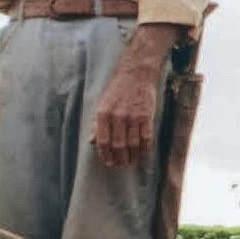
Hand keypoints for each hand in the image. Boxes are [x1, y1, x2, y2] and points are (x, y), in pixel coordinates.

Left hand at [92, 32, 174, 170]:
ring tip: (131, 161)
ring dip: (132, 156)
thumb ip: (98, 124)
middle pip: (118, 145)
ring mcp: (133, 116)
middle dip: (119, 158)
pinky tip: (143, 153)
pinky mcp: (147, 115)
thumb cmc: (118, 88)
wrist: (136, 73)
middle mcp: (117, 116)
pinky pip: (146, 137)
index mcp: (103, 113)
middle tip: (121, 165)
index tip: (109, 162)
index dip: (105, 155)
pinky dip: (145, 148)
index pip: (102, 141)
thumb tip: (92, 141)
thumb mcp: (102, 103)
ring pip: (132, 144)